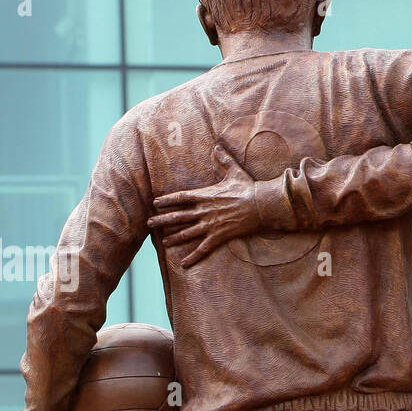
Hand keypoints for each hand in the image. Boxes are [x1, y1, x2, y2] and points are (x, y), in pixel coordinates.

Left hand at [148, 144, 260, 266]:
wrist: (262, 204)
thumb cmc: (249, 187)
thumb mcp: (235, 172)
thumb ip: (224, 160)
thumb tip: (217, 146)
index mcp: (206, 195)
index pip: (181, 197)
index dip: (167, 200)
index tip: (155, 203)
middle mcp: (205, 211)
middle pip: (178, 216)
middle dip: (162, 220)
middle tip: (149, 224)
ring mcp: (211, 224)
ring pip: (187, 233)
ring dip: (174, 238)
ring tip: (163, 242)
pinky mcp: (219, 236)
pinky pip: (203, 248)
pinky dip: (193, 256)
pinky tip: (184, 263)